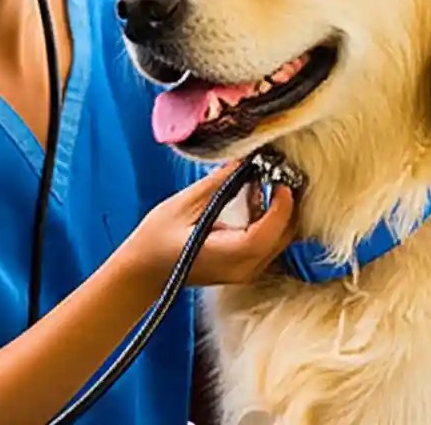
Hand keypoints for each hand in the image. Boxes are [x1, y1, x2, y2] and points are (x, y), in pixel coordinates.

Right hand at [122, 162, 297, 287]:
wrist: (143, 272)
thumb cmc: (155, 241)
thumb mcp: (183, 206)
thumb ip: (219, 183)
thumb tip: (244, 159)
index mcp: (227, 255)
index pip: (267, 233)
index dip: (280, 206)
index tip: (281, 180)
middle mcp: (243, 270)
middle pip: (282, 236)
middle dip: (287, 204)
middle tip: (279, 172)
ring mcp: (246, 272)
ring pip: (280, 240)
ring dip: (280, 211)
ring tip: (267, 180)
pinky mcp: (244, 268)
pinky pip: (269, 243)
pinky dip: (270, 220)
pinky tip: (255, 198)